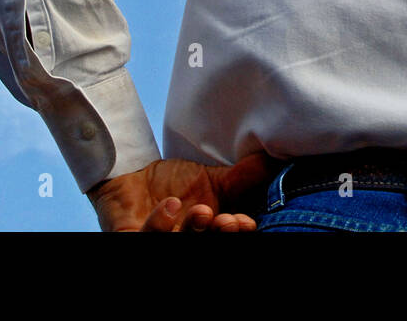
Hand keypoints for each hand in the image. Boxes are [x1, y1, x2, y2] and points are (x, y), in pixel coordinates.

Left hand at [86, 151, 276, 231]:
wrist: (133, 174)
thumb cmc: (175, 183)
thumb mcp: (213, 179)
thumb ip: (243, 176)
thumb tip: (274, 161)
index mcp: (211, 230)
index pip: (230, 236)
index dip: (239, 233)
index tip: (245, 222)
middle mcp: (188, 239)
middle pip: (209, 244)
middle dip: (222, 237)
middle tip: (228, 222)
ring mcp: (161, 241)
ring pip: (180, 245)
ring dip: (194, 231)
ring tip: (201, 211)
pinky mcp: (132, 238)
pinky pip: (146, 238)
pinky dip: (160, 225)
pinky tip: (169, 205)